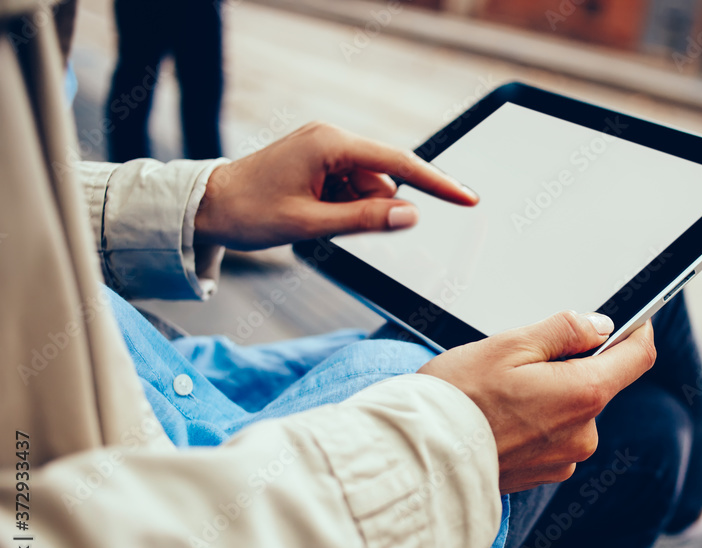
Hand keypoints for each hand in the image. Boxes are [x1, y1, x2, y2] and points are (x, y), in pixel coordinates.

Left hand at [194, 122, 477, 250]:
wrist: (207, 206)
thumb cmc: (250, 212)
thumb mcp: (311, 224)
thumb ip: (365, 220)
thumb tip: (410, 215)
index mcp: (330, 144)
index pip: (399, 163)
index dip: (436, 183)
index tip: (466, 198)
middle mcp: (330, 138)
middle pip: (382, 178)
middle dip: (376, 209)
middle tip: (335, 227)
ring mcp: (323, 148)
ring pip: (368, 187)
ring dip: (356, 212)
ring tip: (315, 223)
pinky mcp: (318, 161)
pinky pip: (350, 187)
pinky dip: (345, 207)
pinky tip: (316, 216)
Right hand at [418, 312, 655, 494]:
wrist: (420, 456)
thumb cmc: (457, 399)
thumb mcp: (509, 344)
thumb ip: (564, 330)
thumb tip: (599, 326)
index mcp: (583, 394)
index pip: (637, 358)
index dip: (637, 332)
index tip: (632, 321)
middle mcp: (583, 433)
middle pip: (596, 384)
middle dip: (568, 367)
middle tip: (520, 362)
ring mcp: (564, 459)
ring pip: (570, 411)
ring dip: (548, 397)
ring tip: (500, 396)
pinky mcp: (543, 475)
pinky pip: (551, 437)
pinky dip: (533, 423)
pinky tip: (498, 420)